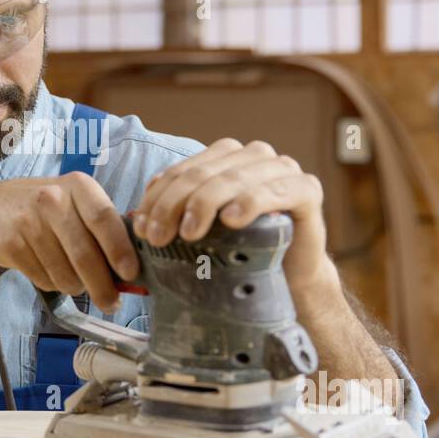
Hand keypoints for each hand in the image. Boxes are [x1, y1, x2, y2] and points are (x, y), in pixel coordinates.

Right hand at [0, 172, 137, 312]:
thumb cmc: (40, 211)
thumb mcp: (72, 204)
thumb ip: (102, 228)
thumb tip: (133, 268)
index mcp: (78, 186)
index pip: (105, 219)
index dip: (120, 250)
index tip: (130, 274)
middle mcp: (53, 199)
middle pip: (85, 254)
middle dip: (102, 286)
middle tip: (111, 303)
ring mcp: (29, 221)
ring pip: (65, 273)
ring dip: (75, 287)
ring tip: (73, 281)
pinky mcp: (11, 244)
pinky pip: (44, 279)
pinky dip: (51, 284)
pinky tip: (47, 271)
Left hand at [132, 139, 337, 302]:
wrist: (290, 280)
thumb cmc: (243, 254)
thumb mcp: (205, 233)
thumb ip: (176, 216)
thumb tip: (132, 221)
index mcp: (227, 158)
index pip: (184, 169)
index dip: (158, 197)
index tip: (141, 228)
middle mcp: (254, 157)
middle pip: (204, 173)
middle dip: (174, 205)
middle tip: (157, 238)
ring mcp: (283, 170)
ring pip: (233, 178)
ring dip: (205, 203)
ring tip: (188, 234)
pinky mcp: (307, 190)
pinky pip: (275, 191)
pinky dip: (250, 202)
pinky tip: (232, 219)